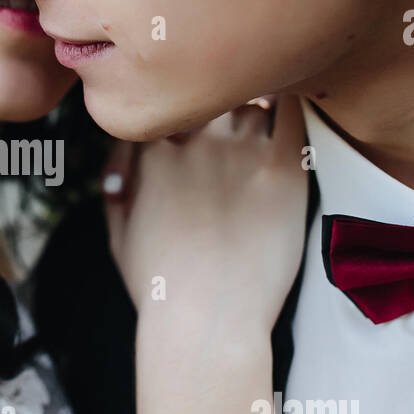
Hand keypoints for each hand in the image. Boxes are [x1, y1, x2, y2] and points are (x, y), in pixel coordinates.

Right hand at [103, 95, 307, 336]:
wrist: (207, 323)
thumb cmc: (161, 289)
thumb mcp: (119, 238)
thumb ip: (117, 190)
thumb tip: (121, 164)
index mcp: (153, 154)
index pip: (166, 99)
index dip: (179, 107)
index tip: (190, 120)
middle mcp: (195, 142)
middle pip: (209, 90)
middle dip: (216, 99)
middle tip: (230, 114)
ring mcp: (240, 153)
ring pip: (252, 99)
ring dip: (255, 106)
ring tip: (263, 124)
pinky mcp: (283, 170)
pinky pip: (293, 114)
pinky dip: (293, 104)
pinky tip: (296, 109)